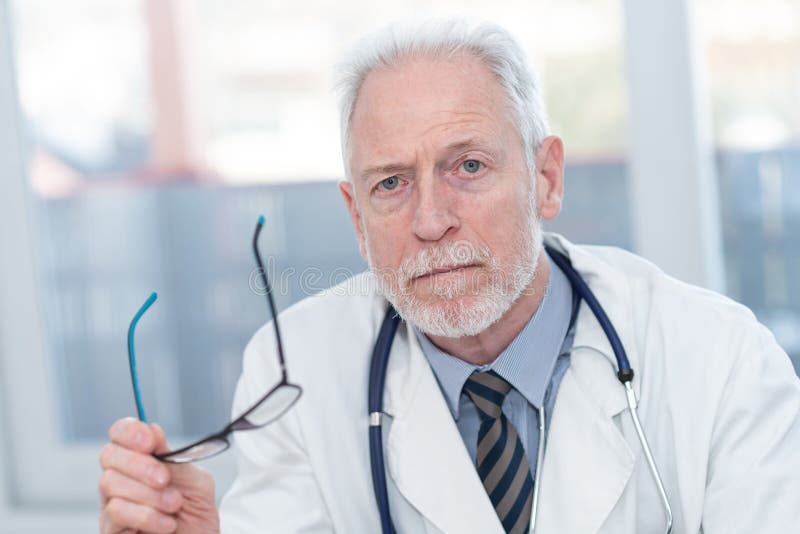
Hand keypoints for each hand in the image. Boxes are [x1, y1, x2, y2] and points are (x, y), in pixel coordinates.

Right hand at [99, 417, 219, 532]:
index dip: (130, 431)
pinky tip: (167, 523)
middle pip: (108, 455)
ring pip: (109, 482)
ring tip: (174, 505)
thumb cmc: (196, 515)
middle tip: (165, 480)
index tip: (150, 441)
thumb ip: (174, 457)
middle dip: (139, 464)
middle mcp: (121, 479)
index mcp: (142, 461)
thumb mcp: (195, 481)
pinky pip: (116, 511)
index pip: (120, 433)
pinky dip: (146, 516)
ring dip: (148, 494)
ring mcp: (112, 504)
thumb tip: (152, 428)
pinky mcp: (110, 529)